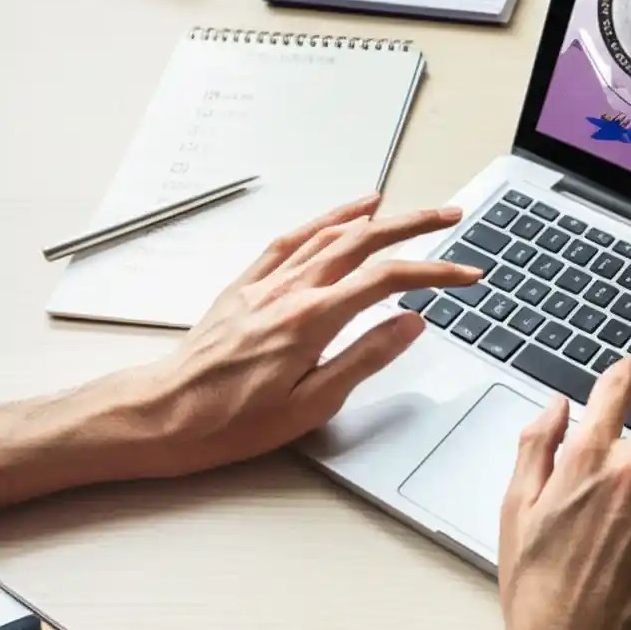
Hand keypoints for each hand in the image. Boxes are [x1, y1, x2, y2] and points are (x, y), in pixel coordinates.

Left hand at [129, 194, 482, 477]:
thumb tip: (411, 322)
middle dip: (414, 224)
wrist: (163, 415)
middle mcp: (289, 291)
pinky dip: (322, 221)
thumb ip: (366, 357)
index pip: (388, 280)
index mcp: (311, 321)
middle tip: (451, 216)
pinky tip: (341, 216)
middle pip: (363, 241)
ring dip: (374, 217)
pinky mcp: (246, 287)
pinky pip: (289, 240)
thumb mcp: (312, 404)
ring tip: (406, 208)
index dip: (435, 272)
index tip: (467, 276)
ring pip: (329, 234)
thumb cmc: (232, 421)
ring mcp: (266, 284)